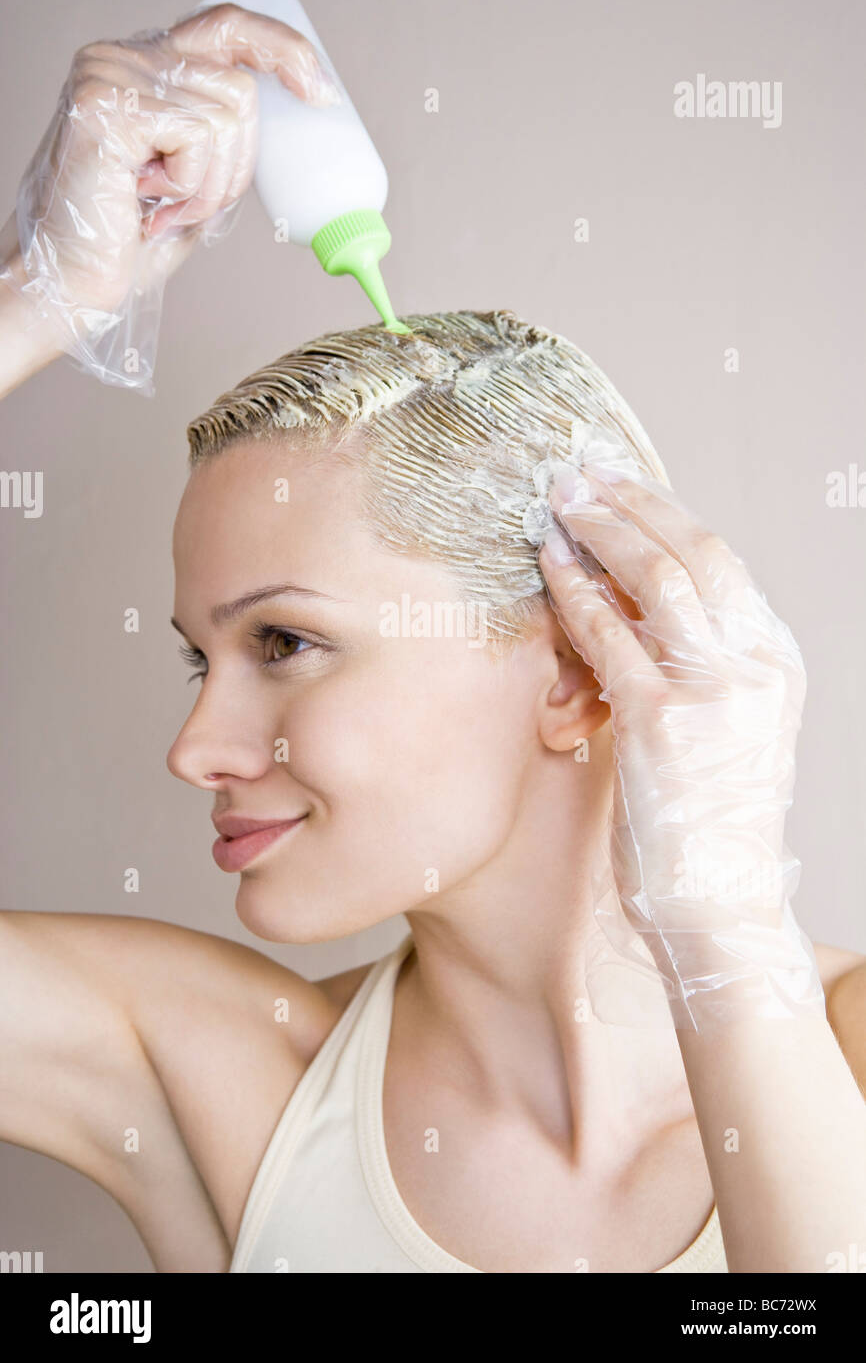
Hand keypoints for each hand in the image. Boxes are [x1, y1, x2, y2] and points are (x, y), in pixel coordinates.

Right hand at [2, 3, 338, 364]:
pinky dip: (189, 186)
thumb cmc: (127, 243)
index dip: (282, 49)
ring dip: (211, 185)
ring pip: (226, 116)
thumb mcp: (193, 181)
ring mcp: (110, 74)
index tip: (319, 92)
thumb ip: (223, 140)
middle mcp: (123, 57)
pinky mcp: (107, 106)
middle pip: (239, 87)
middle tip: (190, 206)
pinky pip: (197, 136)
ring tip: (163, 208)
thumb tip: (294, 120)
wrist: (70, 285)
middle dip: (237, 165)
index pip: (226, 27)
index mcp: (145, 68)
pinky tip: (146, 202)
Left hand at [537, 461, 822, 1027]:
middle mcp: (755, 667)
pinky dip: (576, 591)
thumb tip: (637, 610)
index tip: (621, 488)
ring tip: (559, 502)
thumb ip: (698, 670)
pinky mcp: (662, 723)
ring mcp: (713, 693)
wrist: (718, 908)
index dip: (666, 516)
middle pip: (695, 552)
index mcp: (775, 665)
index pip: (722, 564)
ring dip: (603, 530)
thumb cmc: (708, 828)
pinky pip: (611, 635)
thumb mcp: (727, 733)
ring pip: (657, 577)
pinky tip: (547, 566)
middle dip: (633, 505)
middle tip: (581, 475)